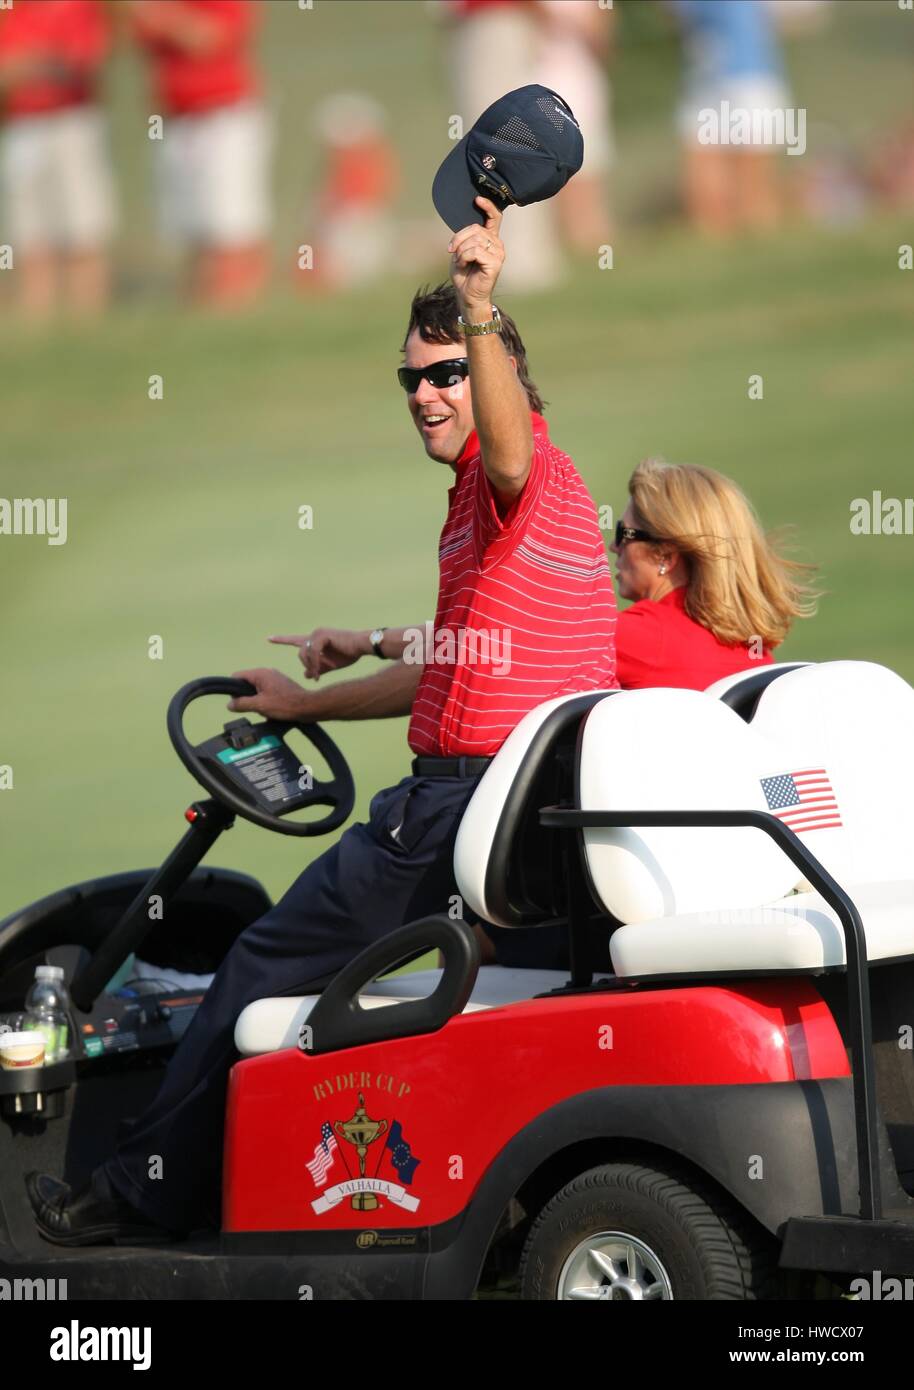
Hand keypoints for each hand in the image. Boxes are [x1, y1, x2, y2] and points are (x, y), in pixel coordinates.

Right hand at [228, 668, 308, 721]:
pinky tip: (272, 710)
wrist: (307, 707)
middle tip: (254, 708)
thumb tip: (229, 704)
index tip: (237, 701)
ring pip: (257, 689)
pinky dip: (266, 701)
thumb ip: (242, 704)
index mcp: (260, 673)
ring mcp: (275, 678)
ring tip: (265, 710)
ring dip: (257, 701)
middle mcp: (267, 672)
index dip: (233, 689)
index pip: (237, 676)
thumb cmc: (285, 705)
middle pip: (247, 683)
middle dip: (247, 697)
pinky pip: (266, 692)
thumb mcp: (259, 705)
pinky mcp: (281, 685)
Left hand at [269, 628, 367, 680]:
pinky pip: (313, 652)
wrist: (362, 646)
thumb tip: (305, 675)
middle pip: (300, 653)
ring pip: (305, 653)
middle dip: (307, 666)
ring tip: (319, 675)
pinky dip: (316, 662)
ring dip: (312, 666)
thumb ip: (317, 668)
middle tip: (315, 678)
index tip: (269, 638)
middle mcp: (314, 634)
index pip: (295, 639)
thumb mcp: (329, 664)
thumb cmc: (349, 653)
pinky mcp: (322, 634)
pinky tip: (324, 667)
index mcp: (315, 640)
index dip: (282, 639)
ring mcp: (317, 633)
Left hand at [447, 196, 504, 310]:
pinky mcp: (495, 262)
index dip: (488, 206)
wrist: (467, 295)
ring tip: (459, 261)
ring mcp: (498, 253)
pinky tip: (464, 264)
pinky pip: (475, 251)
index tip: (477, 199)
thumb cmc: (464, 275)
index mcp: (490, 239)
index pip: (495, 217)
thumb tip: (462, 231)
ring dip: (461, 250)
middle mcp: (497, 243)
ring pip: (474, 240)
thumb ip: (464, 238)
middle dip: (459, 238)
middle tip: (452, 251)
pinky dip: (464, 257)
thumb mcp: (461, 251)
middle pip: (475, 228)